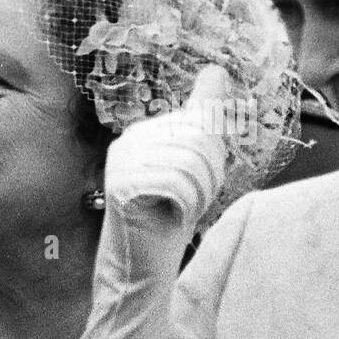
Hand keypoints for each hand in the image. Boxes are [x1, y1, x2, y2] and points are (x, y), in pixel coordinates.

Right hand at [103, 64, 230, 233]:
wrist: (144, 266)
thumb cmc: (172, 217)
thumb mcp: (197, 163)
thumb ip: (205, 118)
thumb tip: (216, 71)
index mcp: (146, 132)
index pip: (199, 119)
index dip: (212, 154)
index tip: (199, 180)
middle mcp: (130, 140)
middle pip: (198, 137)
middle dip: (209, 173)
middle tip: (190, 200)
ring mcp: (123, 161)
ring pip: (190, 160)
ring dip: (199, 191)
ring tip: (180, 208)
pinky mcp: (121, 185)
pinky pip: (176, 181)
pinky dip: (186, 203)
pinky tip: (170, 215)